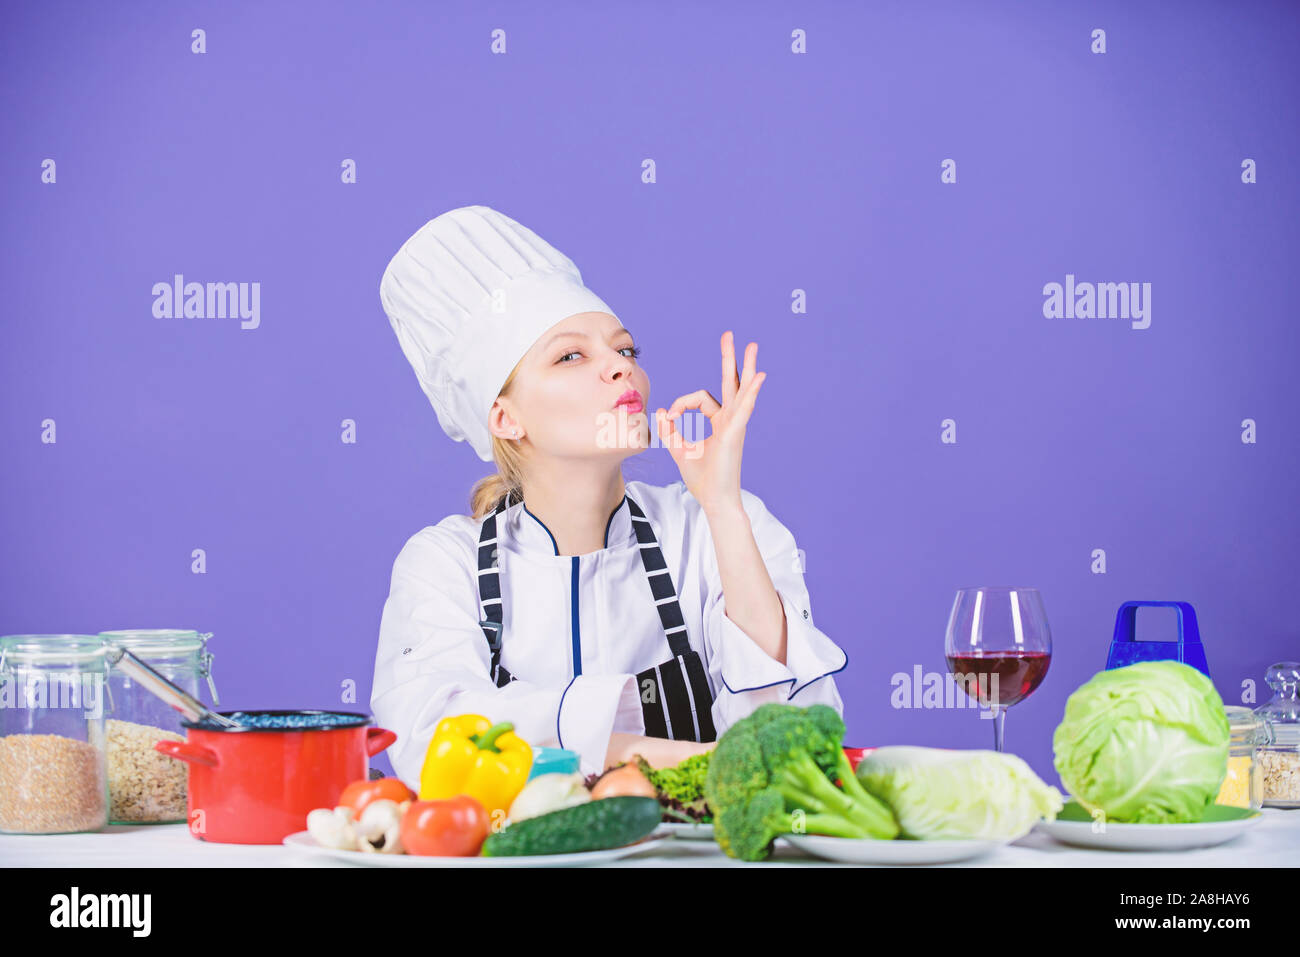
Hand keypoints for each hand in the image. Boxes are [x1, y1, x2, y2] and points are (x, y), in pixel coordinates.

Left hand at [655, 330, 765, 512]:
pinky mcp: (735, 433)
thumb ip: (670, 430)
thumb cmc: (702, 479)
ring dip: (745, 367)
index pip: (699, 398)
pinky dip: (750, 393)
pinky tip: (758, 377)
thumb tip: (662, 410)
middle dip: (730, 359)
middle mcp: (730, 419)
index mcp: (718, 422)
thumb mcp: (679, 450)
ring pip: (741, 390)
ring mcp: (735, 425)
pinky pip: (744, 408)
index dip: (681, 403)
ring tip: (751, 345)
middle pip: (730, 382)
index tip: (670, 417)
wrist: (715, 500)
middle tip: (730, 335)